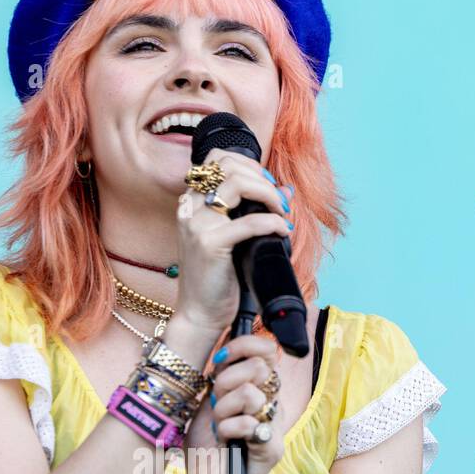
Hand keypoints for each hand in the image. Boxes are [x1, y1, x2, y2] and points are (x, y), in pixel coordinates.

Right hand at [174, 151, 292, 333]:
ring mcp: (197, 225)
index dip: (247, 163)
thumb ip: (253, 210)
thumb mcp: (234, 239)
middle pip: (228, 165)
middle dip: (261, 177)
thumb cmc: (217, 279)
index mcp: (192, 203)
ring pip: (237, 184)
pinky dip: (272, 222)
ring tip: (281, 212)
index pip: (216, 158)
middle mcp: (190, 208)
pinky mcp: (209, 244)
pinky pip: (249, 221)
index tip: (266, 184)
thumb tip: (284, 188)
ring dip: (268, 193)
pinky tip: (281, 232)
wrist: (199, 314)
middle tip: (278, 200)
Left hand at [184, 332, 284, 473]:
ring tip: (219, 427)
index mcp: (259, 389)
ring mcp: (276, 426)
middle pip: (258, 366)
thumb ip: (220, 377)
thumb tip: (223, 345)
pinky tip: (224, 440)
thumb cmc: (206, 447)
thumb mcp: (207, 403)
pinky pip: (249, 423)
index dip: (242, 345)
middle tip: (215, 405)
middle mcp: (272, 404)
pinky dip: (227, 429)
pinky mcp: (273, 449)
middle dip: (225, 381)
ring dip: (223, 409)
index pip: (266, 350)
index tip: (218, 361)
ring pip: (249, 392)